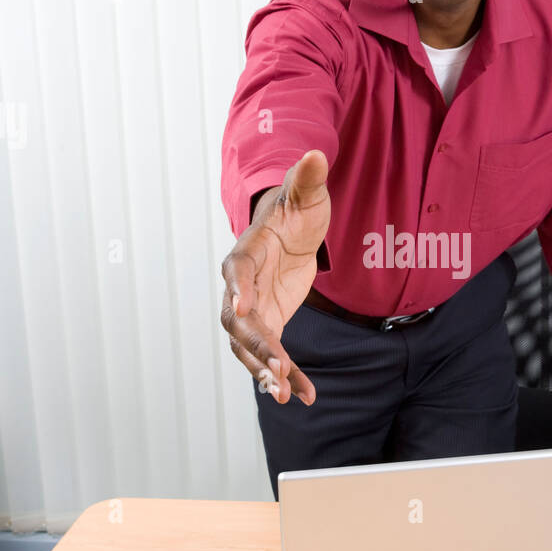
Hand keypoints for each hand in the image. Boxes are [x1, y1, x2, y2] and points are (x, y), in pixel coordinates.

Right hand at [220, 149, 329, 403]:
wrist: (292, 231)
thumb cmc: (295, 209)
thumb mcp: (306, 195)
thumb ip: (308, 179)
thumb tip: (314, 153)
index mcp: (246, 253)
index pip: (236, 272)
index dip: (237, 289)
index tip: (242, 309)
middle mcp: (241, 287)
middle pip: (239, 323)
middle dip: (255, 348)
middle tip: (275, 372)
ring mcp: (253, 310)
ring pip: (250, 348)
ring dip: (265, 372)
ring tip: (285, 396)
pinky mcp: (269, 325)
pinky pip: (274, 357)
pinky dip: (290, 376)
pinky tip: (307, 397)